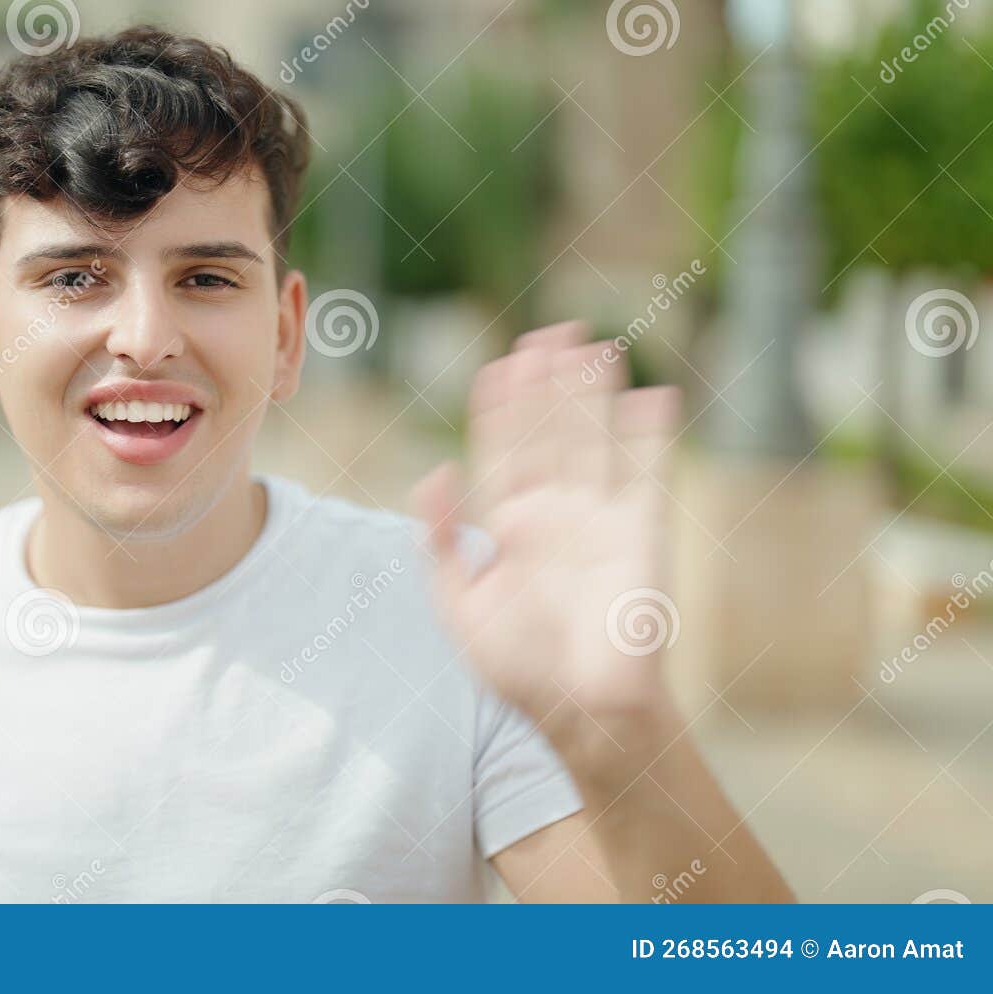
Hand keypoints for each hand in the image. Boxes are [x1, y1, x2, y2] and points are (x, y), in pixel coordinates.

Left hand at [412, 321, 683, 751]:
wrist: (580, 710)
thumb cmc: (515, 667)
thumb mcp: (459, 603)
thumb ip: (443, 539)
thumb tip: (431, 473)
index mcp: (509, 526)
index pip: (502, 451)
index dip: (500, 409)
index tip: (495, 366)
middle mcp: (554, 513)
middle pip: (549, 432)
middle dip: (547, 385)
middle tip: (545, 332)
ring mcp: (599, 519)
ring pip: (594, 441)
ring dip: (593, 395)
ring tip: (591, 343)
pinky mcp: (642, 534)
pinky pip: (647, 474)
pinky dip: (651, 435)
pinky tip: (651, 393)